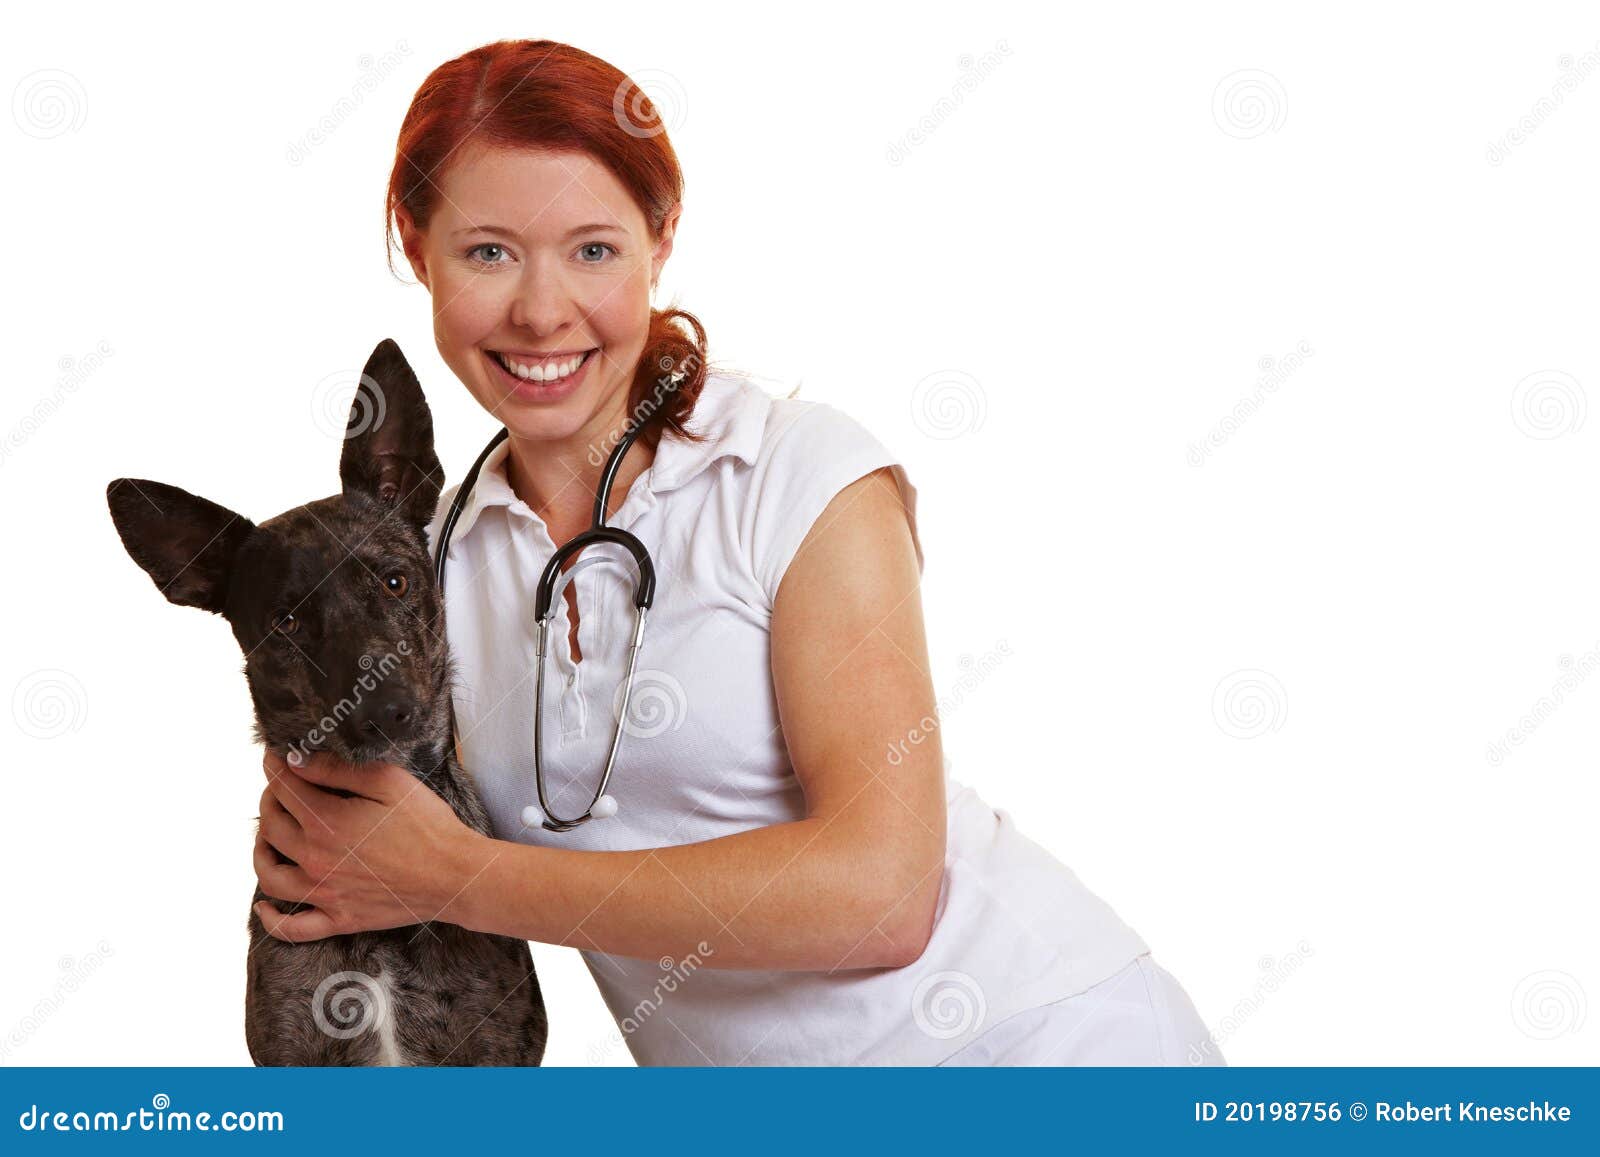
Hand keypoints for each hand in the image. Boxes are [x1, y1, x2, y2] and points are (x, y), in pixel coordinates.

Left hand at [253, 748, 485, 942]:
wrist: (454, 874)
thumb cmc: (428, 825)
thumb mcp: (388, 782)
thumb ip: (337, 770)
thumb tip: (296, 761)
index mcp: (327, 822)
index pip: (284, 789)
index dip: (275, 768)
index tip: (274, 758)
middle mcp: (316, 859)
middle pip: (271, 827)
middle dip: (270, 802)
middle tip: (279, 790)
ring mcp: (324, 893)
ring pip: (269, 875)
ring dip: (260, 851)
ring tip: (268, 838)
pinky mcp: (338, 919)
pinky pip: (291, 928)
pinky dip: (270, 919)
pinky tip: (264, 906)